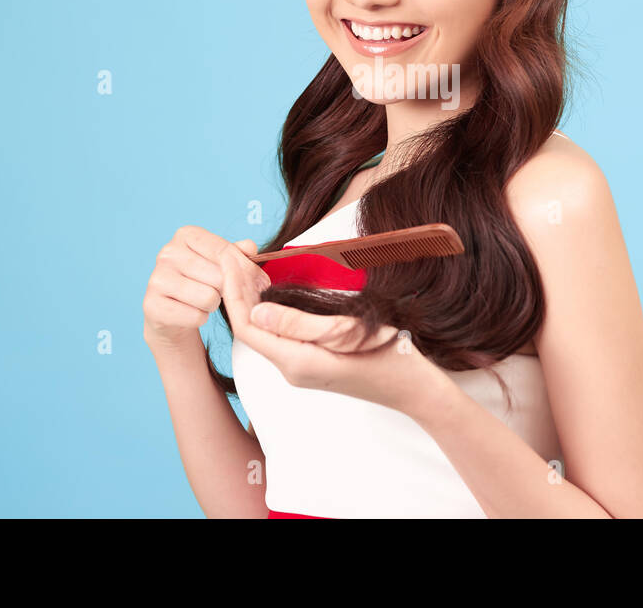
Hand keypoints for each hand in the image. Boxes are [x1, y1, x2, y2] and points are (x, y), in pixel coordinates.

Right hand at [143, 226, 269, 351]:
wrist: (171, 312)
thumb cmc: (201, 281)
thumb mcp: (221, 263)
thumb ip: (238, 253)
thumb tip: (250, 247)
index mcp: (186, 235)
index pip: (224, 250)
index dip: (244, 269)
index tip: (259, 281)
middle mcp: (167, 253)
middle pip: (219, 276)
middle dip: (226, 289)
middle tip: (219, 292)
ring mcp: (156, 279)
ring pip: (209, 298)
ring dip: (213, 305)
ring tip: (203, 301)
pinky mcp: (152, 305)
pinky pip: (196, 316)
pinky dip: (200, 318)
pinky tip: (191, 312)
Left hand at [217, 243, 441, 414]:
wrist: (414, 389)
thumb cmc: (388, 357)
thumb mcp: (344, 332)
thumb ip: (297, 323)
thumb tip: (256, 310)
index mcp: (295, 362)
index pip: (247, 325)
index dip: (233, 289)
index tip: (228, 256)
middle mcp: (292, 368)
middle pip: (251, 327)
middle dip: (237, 289)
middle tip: (233, 253)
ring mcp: (302, 367)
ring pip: (265, 329)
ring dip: (251, 297)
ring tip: (245, 265)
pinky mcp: (314, 361)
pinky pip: (280, 331)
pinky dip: (269, 306)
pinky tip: (273, 288)